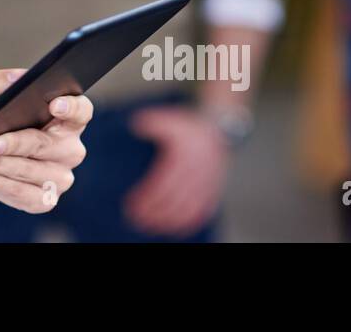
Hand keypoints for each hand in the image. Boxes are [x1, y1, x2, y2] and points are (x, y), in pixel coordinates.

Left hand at [0, 90, 92, 213]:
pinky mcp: (47, 200)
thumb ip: (7, 97)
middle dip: (14, 144)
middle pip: (45, 144)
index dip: (71, 107)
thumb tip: (3, 93)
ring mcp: (62, 178)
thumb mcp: (4, 107)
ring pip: (31, 171)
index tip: (54, 105)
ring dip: (0, 165)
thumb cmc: (4, 125)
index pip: (81, 111)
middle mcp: (72, 150)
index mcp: (68, 121)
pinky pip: (23, 194)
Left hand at [124, 105, 228, 235]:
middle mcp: (196, 173)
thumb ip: (152, 123)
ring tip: (150, 227)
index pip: (162, 183)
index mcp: (184, 157)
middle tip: (135, 220)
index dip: (146, 197)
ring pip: (188, 209)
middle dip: (153, 213)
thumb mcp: (170, 119)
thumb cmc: (188, 128)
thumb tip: (135, 125)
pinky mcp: (213, 191)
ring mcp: (207, 184)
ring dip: (168, 222)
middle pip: (173, 200)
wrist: (219, 130)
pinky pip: (203, 212)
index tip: (131, 205)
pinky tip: (174, 230)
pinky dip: (189, 224)